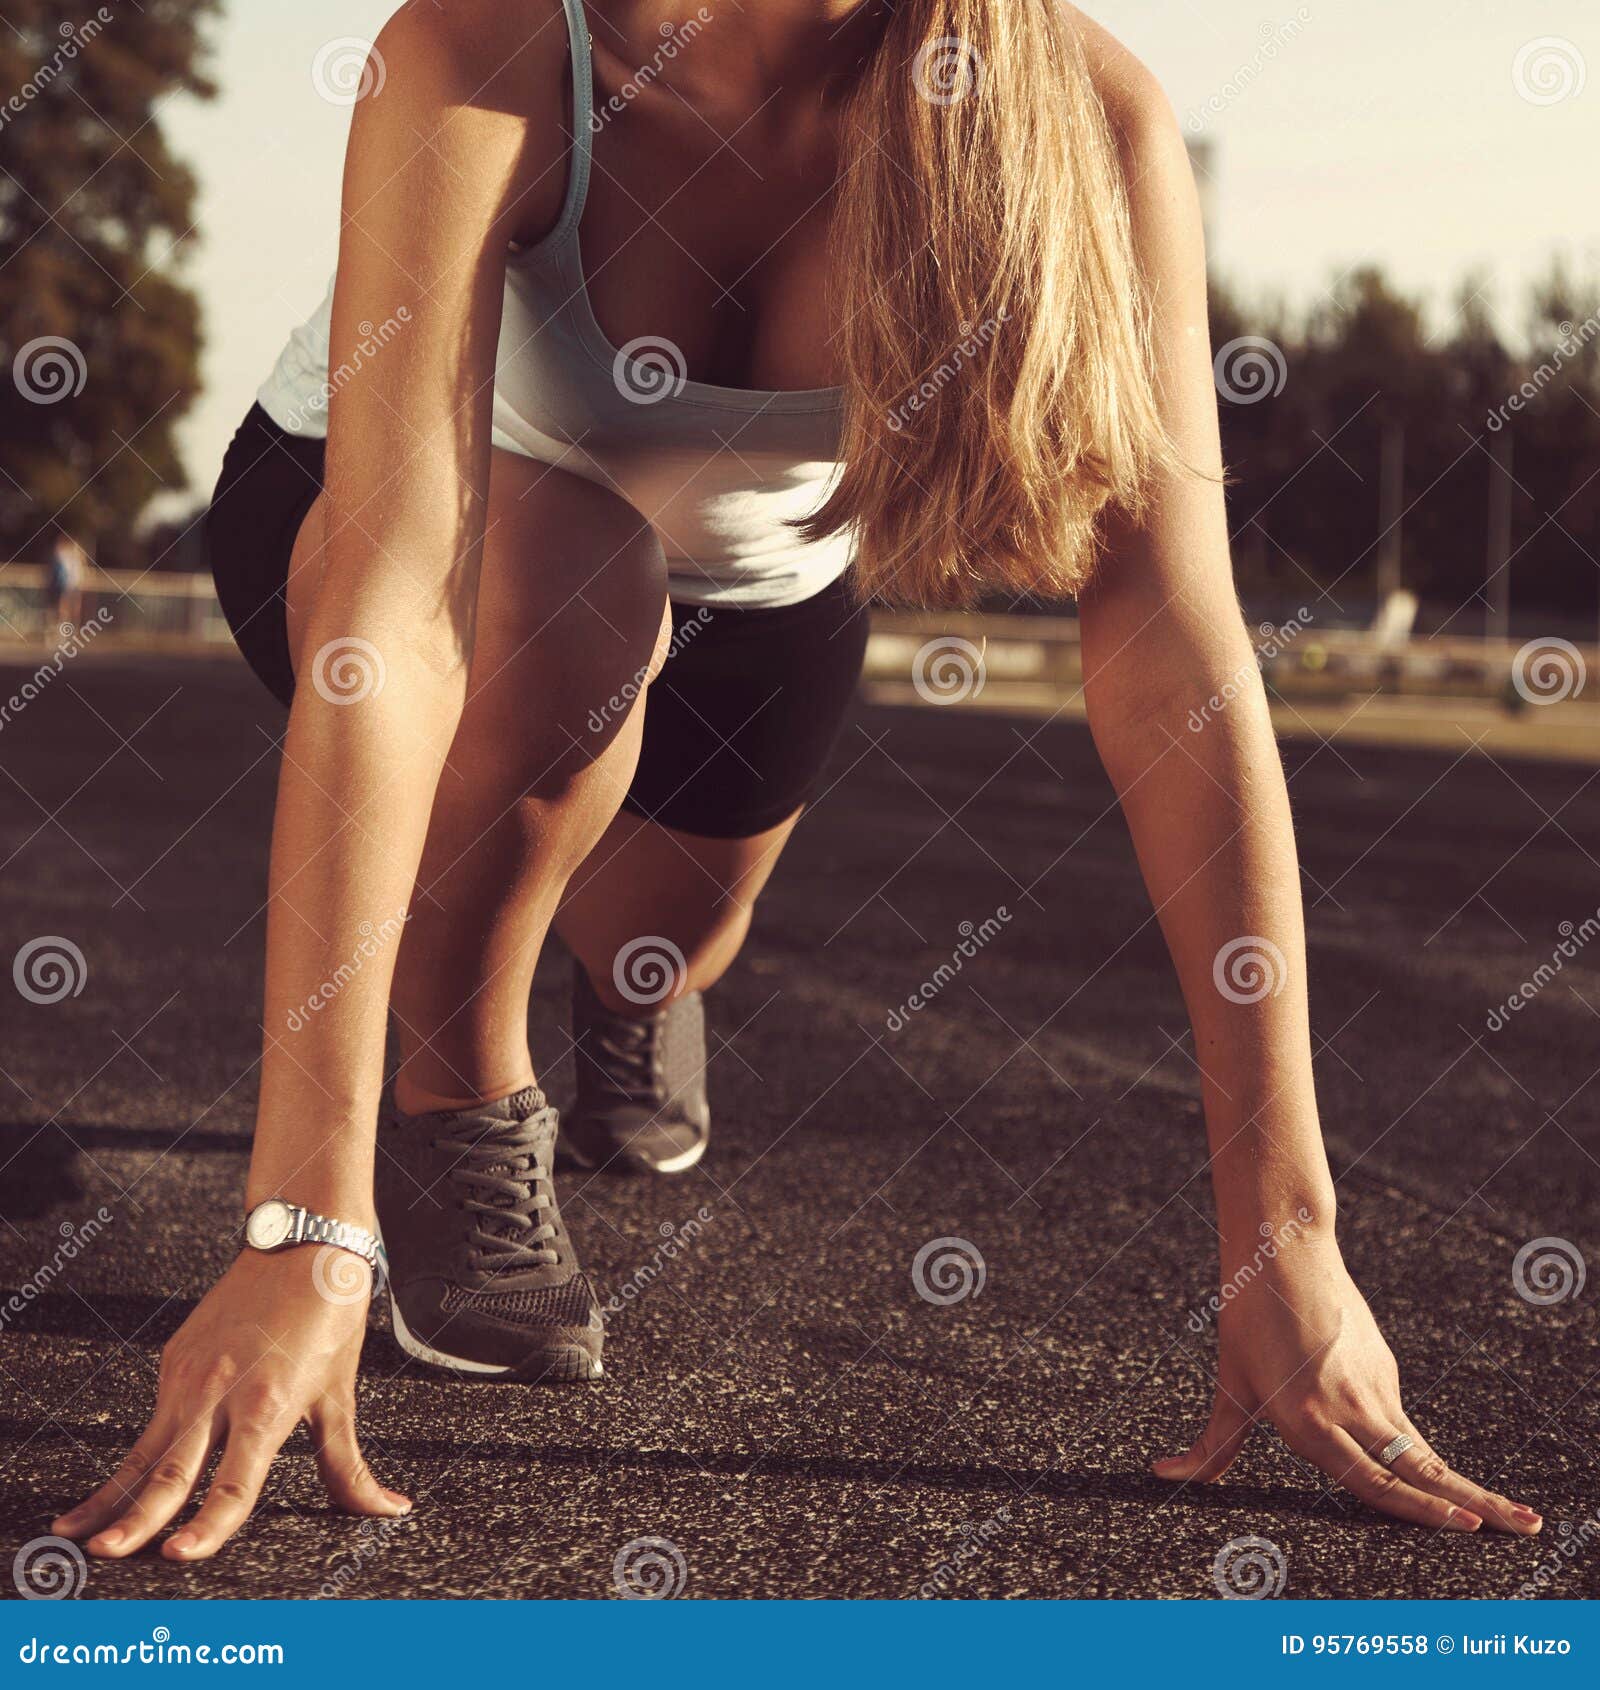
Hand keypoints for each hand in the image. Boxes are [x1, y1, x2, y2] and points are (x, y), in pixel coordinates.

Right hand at [52, 1248, 409, 1560]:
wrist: (304, 1244)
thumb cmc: (329, 1314)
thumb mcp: (341, 1395)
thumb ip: (348, 1467)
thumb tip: (387, 1509)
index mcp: (268, 1403)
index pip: (233, 1483)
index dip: (207, 1526)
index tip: (179, 1555)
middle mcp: (222, 1390)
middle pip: (172, 1470)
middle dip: (135, 1519)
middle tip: (105, 1554)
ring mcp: (191, 1373)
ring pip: (145, 1448)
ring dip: (109, 1495)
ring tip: (76, 1532)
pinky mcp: (174, 1359)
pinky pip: (151, 1420)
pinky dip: (127, 1459)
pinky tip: (105, 1490)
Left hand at [1155, 1240, 1542, 1534]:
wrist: (1283, 1247)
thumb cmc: (1247, 1315)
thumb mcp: (1230, 1382)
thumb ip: (1212, 1444)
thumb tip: (1165, 1475)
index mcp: (1307, 1417)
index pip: (1373, 1480)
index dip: (1420, 1509)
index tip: (1466, 1528)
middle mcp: (1347, 1406)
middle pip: (1420, 1467)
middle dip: (1474, 1505)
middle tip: (1526, 1531)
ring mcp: (1373, 1386)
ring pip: (1423, 1448)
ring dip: (1468, 1484)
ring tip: (1513, 1516)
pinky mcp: (1383, 1368)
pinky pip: (1404, 1422)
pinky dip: (1425, 1456)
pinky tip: (1443, 1479)